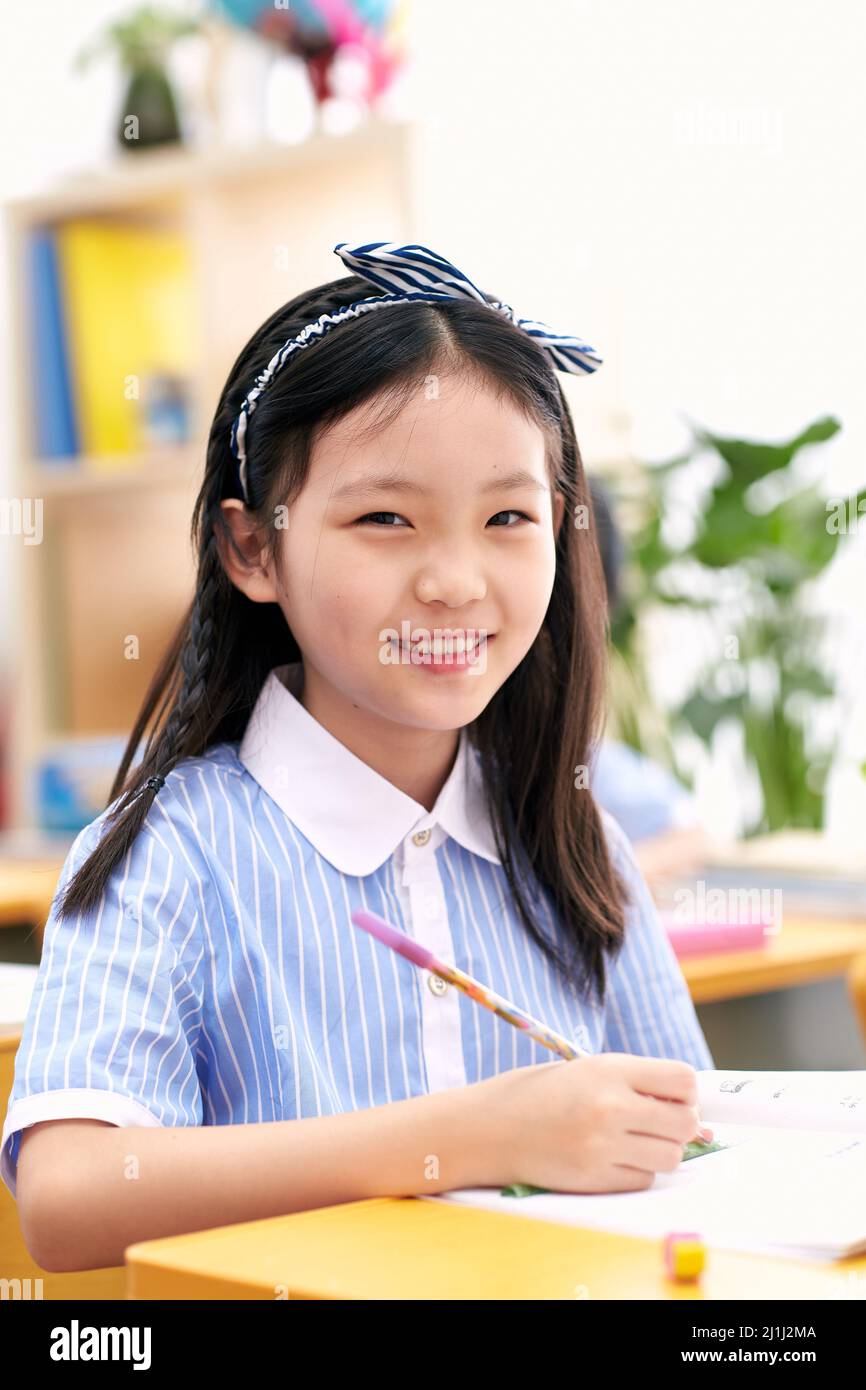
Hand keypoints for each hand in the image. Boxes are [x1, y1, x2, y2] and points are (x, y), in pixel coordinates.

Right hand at [486, 1052, 705, 1192]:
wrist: (490, 1128)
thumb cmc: (543, 1094)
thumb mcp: (589, 1071)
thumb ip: (640, 1086)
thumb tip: (700, 1122)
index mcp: (609, 1070)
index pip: (683, 1080)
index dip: (685, 1092)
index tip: (670, 1097)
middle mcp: (609, 1106)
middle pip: (685, 1123)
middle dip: (678, 1125)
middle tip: (654, 1122)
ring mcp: (601, 1146)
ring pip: (670, 1156)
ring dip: (659, 1151)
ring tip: (630, 1140)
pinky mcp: (593, 1179)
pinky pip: (643, 1180)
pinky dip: (635, 1171)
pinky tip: (609, 1157)